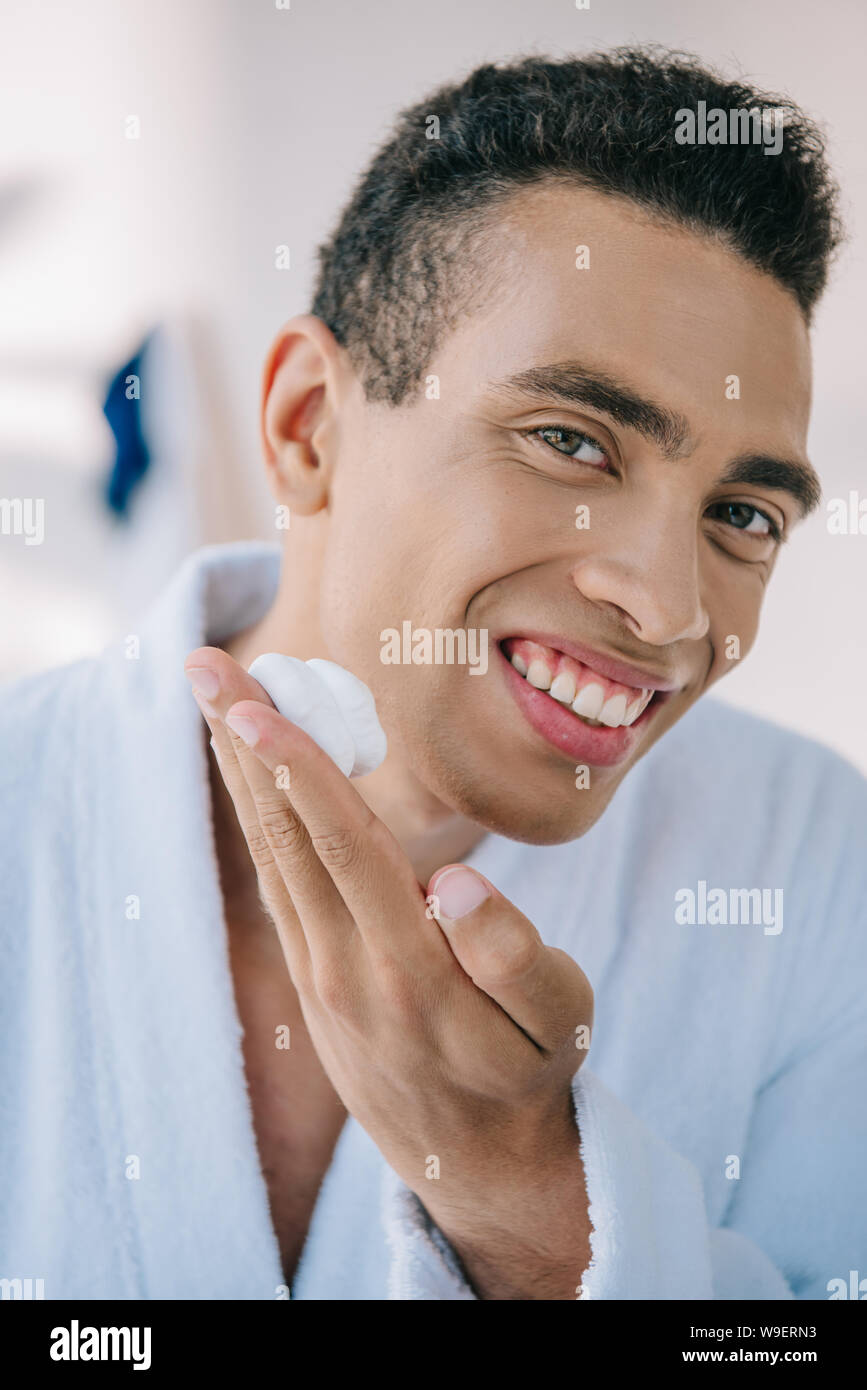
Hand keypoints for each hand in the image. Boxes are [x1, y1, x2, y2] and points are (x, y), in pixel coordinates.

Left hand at [184, 646, 594, 1297]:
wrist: (473, 1163)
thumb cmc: (528, 1073)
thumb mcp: (554, 1021)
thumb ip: (511, 954)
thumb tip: (458, 880)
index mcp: (408, 970)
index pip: (345, 848)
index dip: (301, 770)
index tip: (256, 703)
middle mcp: (343, 968)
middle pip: (284, 836)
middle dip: (242, 743)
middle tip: (204, 665)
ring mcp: (317, 973)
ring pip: (269, 853)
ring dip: (239, 771)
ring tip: (214, 698)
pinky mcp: (311, 975)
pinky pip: (276, 880)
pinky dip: (257, 814)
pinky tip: (248, 772)